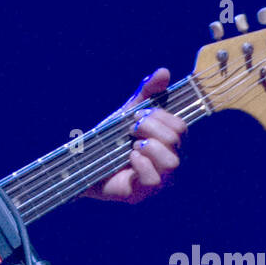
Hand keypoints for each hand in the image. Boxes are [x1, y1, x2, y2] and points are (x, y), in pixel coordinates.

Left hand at [82, 68, 185, 204]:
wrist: (84, 162)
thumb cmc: (111, 138)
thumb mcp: (128, 111)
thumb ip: (146, 92)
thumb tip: (164, 71)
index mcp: (170, 143)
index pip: (181, 126)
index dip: (159, 117)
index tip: (137, 115)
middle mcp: (170, 161)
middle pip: (176, 139)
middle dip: (150, 127)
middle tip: (131, 128)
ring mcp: (160, 179)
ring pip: (171, 161)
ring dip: (148, 146)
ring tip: (132, 145)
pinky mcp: (144, 192)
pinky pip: (154, 179)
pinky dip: (140, 163)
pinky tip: (129, 158)